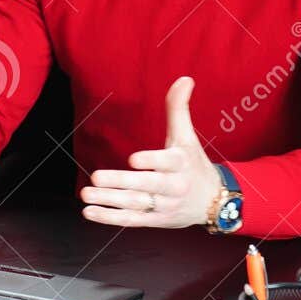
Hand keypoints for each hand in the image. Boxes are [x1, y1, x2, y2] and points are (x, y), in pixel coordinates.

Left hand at [81, 77, 217, 228]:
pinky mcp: (155, 220)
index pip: (167, 162)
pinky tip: (90, 212)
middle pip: (147, 186)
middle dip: (121, 183)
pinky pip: (131, 220)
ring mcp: (164, 206)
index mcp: (181, 163)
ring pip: (136, 204)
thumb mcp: (188, 137)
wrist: (214, 202)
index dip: (151, 161)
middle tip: (96, 177)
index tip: (133, 159)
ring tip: (86, 195)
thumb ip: (179, 109)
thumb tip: (184, 79)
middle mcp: (174, 187)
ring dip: (109, 201)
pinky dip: (110, 217)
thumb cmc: (194, 164)